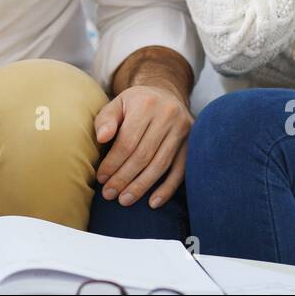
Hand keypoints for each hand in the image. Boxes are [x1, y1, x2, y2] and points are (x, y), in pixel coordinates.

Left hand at [93, 83, 192, 208]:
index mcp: (146, 104)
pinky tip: (153, 202)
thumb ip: (106, 119)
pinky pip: (180, 170)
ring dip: (141, 186)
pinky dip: (167, 188)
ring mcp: (183, 130)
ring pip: (160, 165)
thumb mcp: (117, 103)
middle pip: (143, 155)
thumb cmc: (136, 103)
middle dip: (124, 178)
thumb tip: (102, 138)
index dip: (113, 163)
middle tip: (109, 194)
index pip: (127, 141)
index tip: (101, 178)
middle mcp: (167, 115)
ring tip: (125, 200)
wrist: (166, 94)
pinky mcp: (192, 143)